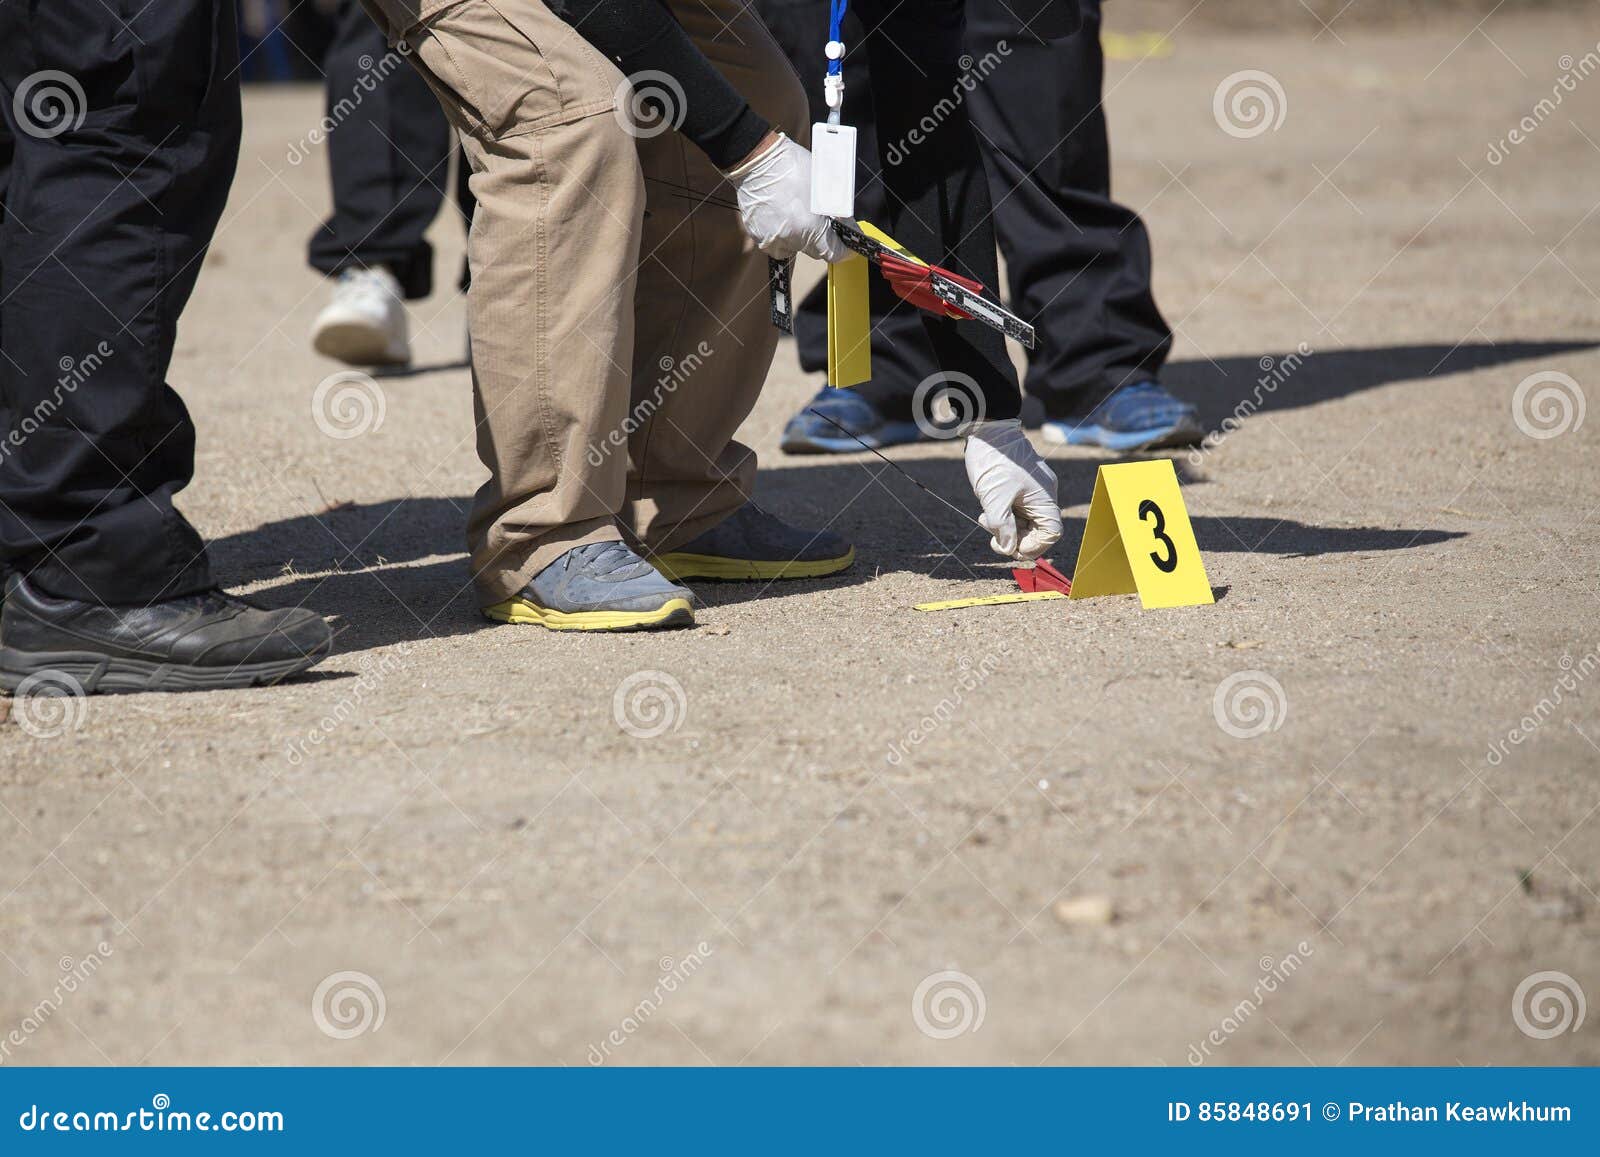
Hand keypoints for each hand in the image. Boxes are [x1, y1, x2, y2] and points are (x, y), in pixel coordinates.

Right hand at [723, 132, 847, 262]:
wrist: (757, 159)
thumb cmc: (792, 166)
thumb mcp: (824, 184)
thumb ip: (836, 209)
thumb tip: (844, 223)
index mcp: (809, 228)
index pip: (833, 253)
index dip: (842, 249)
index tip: (846, 245)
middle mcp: (789, 239)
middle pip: (813, 250)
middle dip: (821, 239)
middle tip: (822, 222)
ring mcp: (770, 238)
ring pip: (793, 248)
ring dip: (800, 237)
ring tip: (799, 215)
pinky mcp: (756, 234)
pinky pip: (774, 242)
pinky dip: (781, 233)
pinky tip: (782, 215)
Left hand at [964, 419, 1062, 559]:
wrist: (987, 430)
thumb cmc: (993, 461)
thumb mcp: (994, 499)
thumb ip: (1002, 527)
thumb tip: (1009, 549)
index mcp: (1045, 497)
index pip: (1051, 533)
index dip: (1034, 546)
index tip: (1012, 548)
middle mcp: (1044, 494)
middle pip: (1037, 529)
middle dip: (1015, 537)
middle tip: (993, 537)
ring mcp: (1033, 490)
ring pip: (1024, 521)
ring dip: (1005, 527)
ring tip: (985, 518)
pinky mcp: (1021, 486)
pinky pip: (1017, 509)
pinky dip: (1003, 515)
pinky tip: (987, 511)